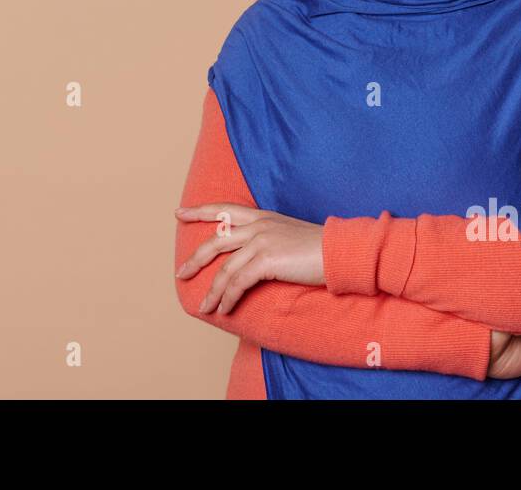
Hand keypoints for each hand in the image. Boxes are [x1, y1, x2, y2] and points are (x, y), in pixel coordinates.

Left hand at [174, 203, 324, 313]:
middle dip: (196, 259)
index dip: (200, 211)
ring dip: (213, 292)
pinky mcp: (266, 260)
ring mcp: (262, 241)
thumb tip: (255, 259)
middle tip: (181, 273)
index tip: (179, 213)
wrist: (341, 252)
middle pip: (216, 241)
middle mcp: (259, 225)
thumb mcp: (290, 236)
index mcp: (264, 217)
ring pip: (225, 269)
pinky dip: (228, 298)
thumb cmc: (321, 249)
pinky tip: (224, 309)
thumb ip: (270, 240)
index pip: (225, 209)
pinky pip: (238, 283)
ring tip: (205, 307)